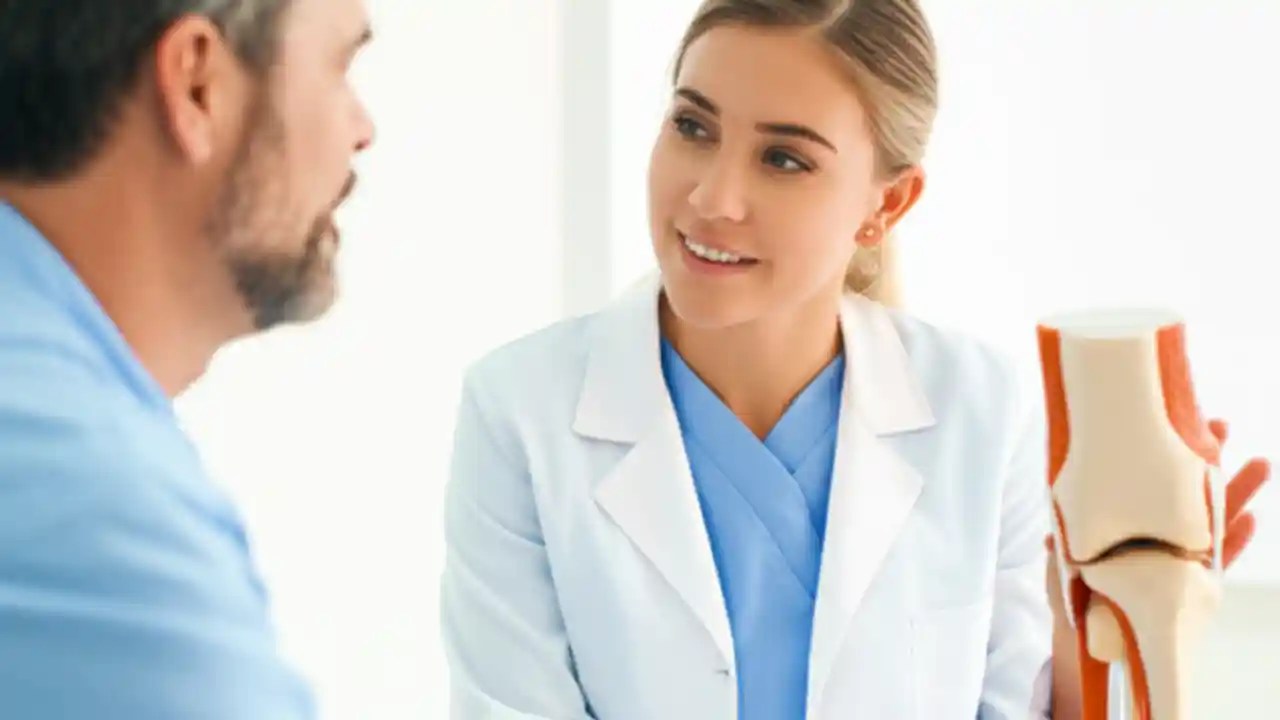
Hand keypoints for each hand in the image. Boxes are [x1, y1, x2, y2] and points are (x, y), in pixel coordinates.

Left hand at [1044, 418, 1270, 627]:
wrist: (1092, 646)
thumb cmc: (1078, 603)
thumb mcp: (1064, 571)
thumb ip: (1066, 552)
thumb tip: (1052, 539)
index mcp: (1128, 527)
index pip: (1148, 486)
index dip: (1160, 458)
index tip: (1173, 426)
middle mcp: (1158, 537)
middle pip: (1184, 493)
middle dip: (1203, 460)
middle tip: (1222, 425)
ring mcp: (1179, 559)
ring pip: (1211, 520)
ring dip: (1233, 494)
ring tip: (1257, 463)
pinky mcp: (1192, 583)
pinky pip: (1218, 560)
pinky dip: (1235, 540)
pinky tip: (1251, 521)